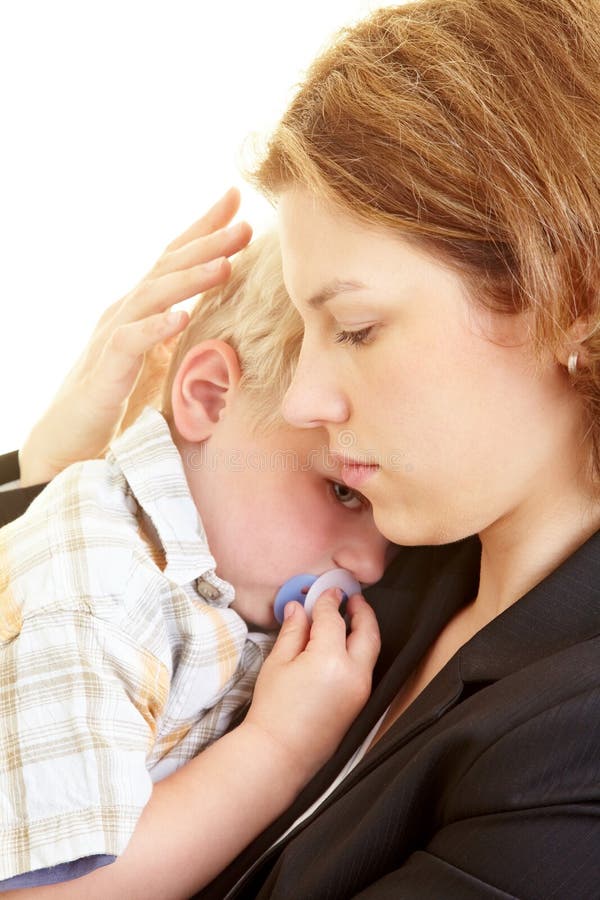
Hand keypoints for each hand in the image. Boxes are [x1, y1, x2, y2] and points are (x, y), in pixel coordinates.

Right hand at [19, 187, 251, 485]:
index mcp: (141, 309)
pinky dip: (155, 328)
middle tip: (245, 223)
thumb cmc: (114, 403)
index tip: (237, 202)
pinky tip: (181, 316)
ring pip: (152, 297)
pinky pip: (129, 343)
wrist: (67, 445)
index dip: (203, 229)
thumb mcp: (155, 362)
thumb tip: (214, 320)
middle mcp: (124, 314)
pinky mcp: (104, 374)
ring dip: (189, 278)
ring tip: (225, 263)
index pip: (174, 260)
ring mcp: (111, 339)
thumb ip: (177, 336)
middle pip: (167, 268)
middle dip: (207, 243)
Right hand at [244, 590, 380, 782]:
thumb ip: (293, 632)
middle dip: (362, 611)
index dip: (328, 601)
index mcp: (330, 659)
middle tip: (353, 598)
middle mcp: (353, 673)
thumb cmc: (273, 709)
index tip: (326, 590)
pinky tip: (346, 645)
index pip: (333, 619)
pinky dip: (361, 650)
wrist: (280, 753)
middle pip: (367, 632)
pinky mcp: (360, 703)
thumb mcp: (278, 663)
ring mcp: (361, 690)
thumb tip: (299, 609)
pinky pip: (366, 667)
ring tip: (351, 618)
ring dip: (364, 630)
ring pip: (372, 650)